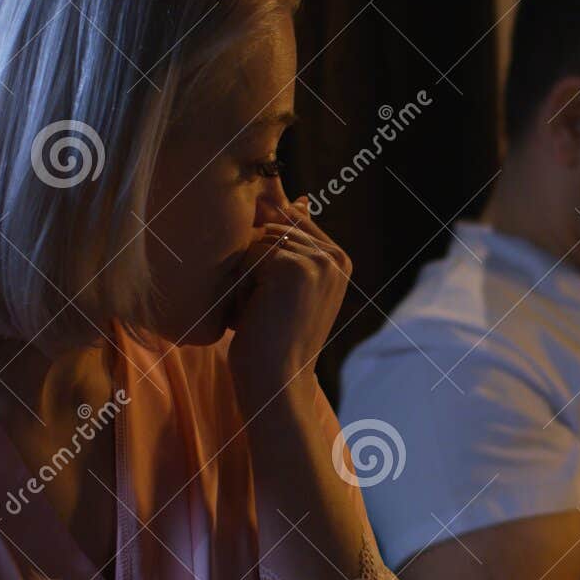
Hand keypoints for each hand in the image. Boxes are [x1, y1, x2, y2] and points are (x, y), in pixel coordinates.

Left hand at [227, 198, 352, 407]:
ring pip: (260, 239)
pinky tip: (254, 313)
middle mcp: (335, 257)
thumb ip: (293, 242)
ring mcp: (319, 260)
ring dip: (246, 273)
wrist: (275, 381)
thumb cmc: (271, 337)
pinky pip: (250, 252)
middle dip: (254, 261)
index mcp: (338, 259)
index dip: (265, 247)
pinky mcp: (296, 266)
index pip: (291, 222)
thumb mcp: (283, 285)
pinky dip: (241, 284)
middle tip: (263, 306)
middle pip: (273, 227)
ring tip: (258, 310)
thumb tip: (300, 198)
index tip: (267, 292)